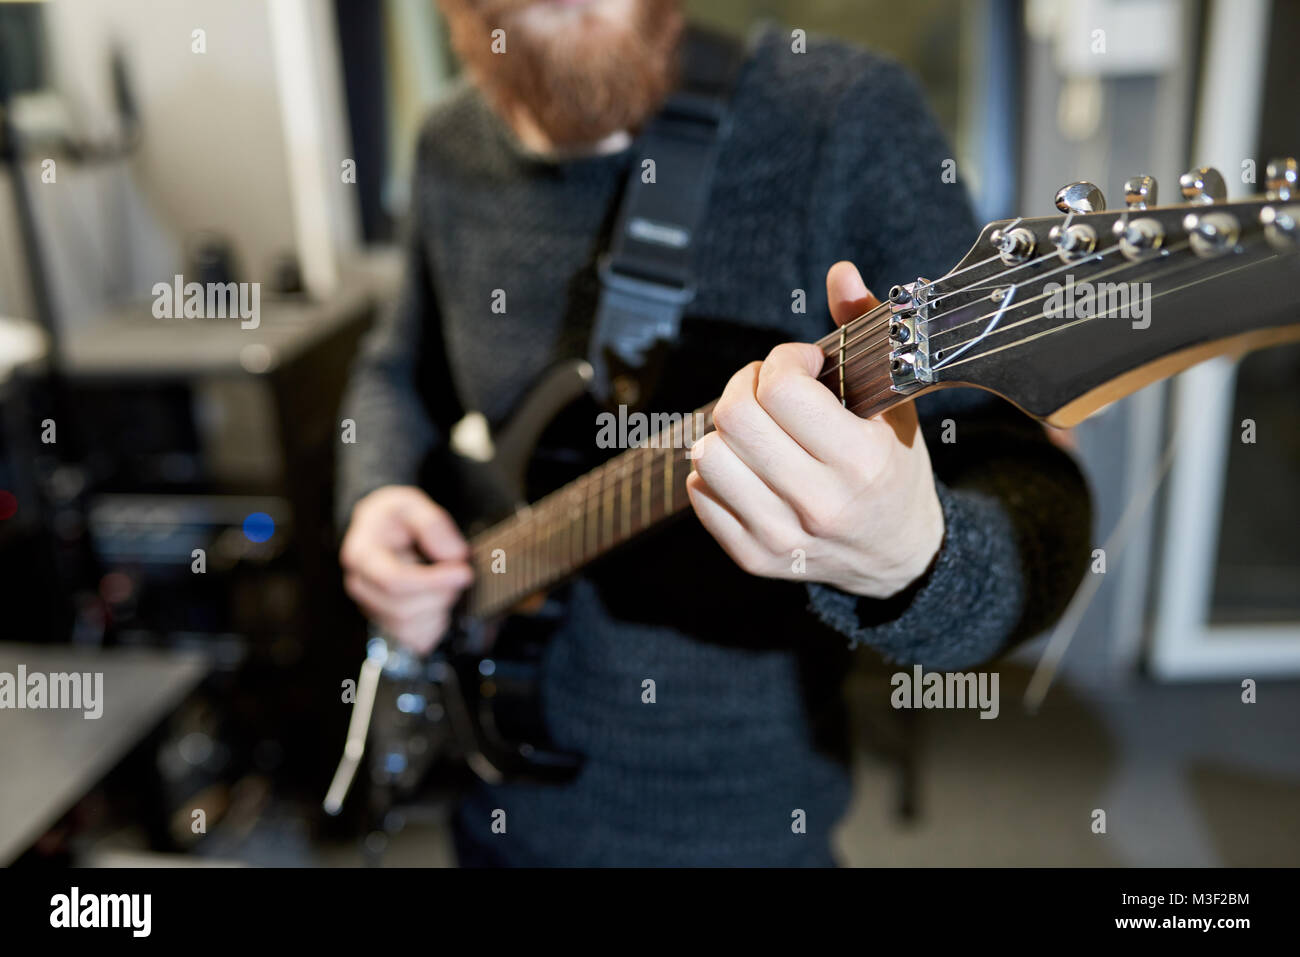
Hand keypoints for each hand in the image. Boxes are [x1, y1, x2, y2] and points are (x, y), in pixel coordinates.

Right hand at [339, 485, 473, 653]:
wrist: (380, 529)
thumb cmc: (393, 518)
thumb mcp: (410, 503)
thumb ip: (432, 524)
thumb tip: (453, 554)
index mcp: (362, 555)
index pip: (393, 581)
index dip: (433, 581)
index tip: (463, 571)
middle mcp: (361, 586)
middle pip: (402, 609)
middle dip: (441, 594)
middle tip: (459, 573)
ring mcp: (372, 608)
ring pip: (409, 628)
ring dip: (440, 610)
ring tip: (448, 584)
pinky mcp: (386, 623)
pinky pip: (414, 639)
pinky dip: (435, 625)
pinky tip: (440, 603)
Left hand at [686, 261, 944, 597]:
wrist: (897, 556)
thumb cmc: (894, 468)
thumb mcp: (895, 403)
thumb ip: (867, 332)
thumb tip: (840, 274)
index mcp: (862, 462)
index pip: (783, 390)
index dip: (784, 361)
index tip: (803, 364)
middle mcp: (820, 503)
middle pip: (735, 418)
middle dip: (746, 386)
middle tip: (770, 389)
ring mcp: (782, 536)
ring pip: (708, 457)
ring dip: (725, 430)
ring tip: (757, 429)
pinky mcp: (753, 556)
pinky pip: (698, 493)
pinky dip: (715, 470)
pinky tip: (749, 466)